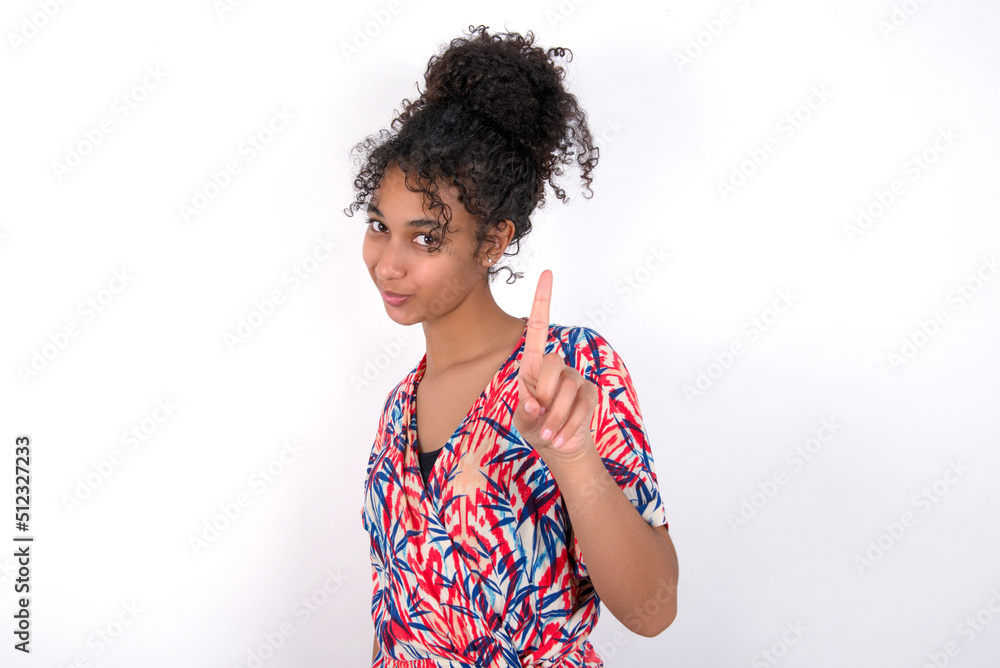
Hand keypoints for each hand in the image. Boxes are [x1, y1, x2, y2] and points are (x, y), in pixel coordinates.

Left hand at [512, 270, 599, 464]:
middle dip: (544, 394)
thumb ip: (525, 411)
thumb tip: (534, 403)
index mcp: (533, 365)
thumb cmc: (535, 425)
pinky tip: (559, 440)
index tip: (547, 273)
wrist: (558, 445)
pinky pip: (581, 407)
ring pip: (567, 390)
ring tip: (548, 434)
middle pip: (552, 365)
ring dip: (554, 419)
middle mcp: (556, 366)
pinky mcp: (590, 393)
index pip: (537, 327)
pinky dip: (567, 428)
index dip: (542, 300)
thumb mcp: (522, 420)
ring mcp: (576, 378)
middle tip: (540, 415)